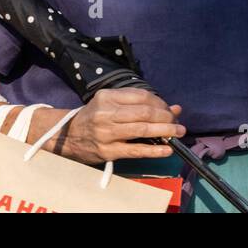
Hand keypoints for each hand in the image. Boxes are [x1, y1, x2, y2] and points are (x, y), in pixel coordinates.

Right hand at [63, 88, 185, 164]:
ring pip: (142, 130)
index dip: (160, 103)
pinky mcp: (107, 151)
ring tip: (178, 133)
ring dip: (165, 131)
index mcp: (107, 96)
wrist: (69, 135)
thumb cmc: (95, 117)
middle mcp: (106, 112)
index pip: (141, 96)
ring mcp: (106, 132)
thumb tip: (175, 108)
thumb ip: (141, 104)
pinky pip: (136, 150)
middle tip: (178, 123)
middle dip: (166, 117)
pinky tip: (167, 150)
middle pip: (144, 113)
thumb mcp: (112, 103)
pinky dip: (154, 150)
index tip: (170, 110)